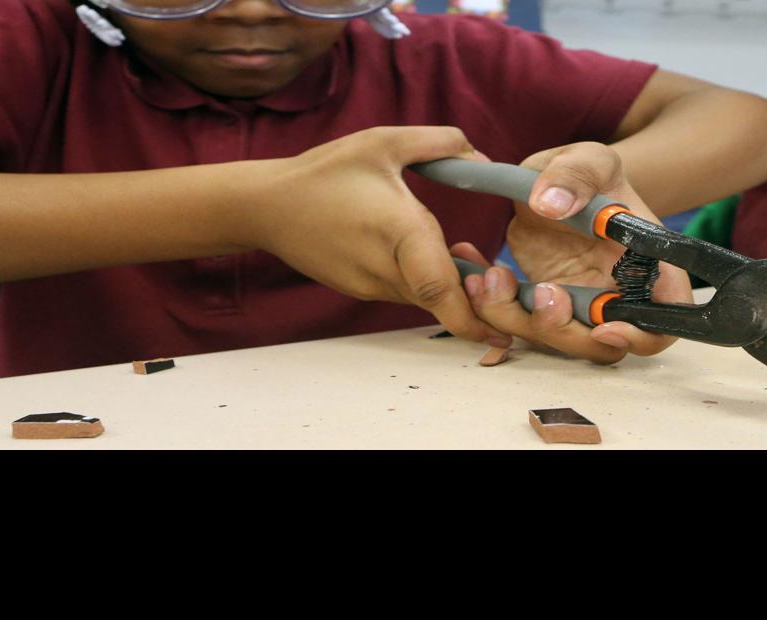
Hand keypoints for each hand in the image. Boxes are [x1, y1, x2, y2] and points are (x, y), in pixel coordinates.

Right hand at [251, 127, 510, 346]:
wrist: (267, 207)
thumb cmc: (326, 172)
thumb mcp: (384, 142)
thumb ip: (441, 143)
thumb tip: (485, 162)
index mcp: (397, 229)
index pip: (438, 288)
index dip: (471, 314)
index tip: (499, 329)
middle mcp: (384, 267)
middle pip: (442, 299)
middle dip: (475, 295)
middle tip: (492, 277)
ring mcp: (370, 285)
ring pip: (425, 298)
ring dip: (450, 286)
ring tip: (462, 254)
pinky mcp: (361, 290)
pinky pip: (405, 292)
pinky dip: (424, 281)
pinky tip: (425, 254)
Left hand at [455, 142, 691, 363]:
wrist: (553, 183)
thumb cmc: (587, 174)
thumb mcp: (589, 160)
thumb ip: (576, 175)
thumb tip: (550, 204)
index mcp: (648, 269)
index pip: (662, 324)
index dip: (640, 337)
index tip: (604, 325)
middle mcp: (614, 298)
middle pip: (601, 347)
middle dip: (563, 331)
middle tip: (540, 292)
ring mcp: (576, 309)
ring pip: (552, 341)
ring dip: (517, 319)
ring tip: (492, 276)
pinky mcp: (538, 308)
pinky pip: (515, 323)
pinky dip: (490, 307)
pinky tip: (475, 273)